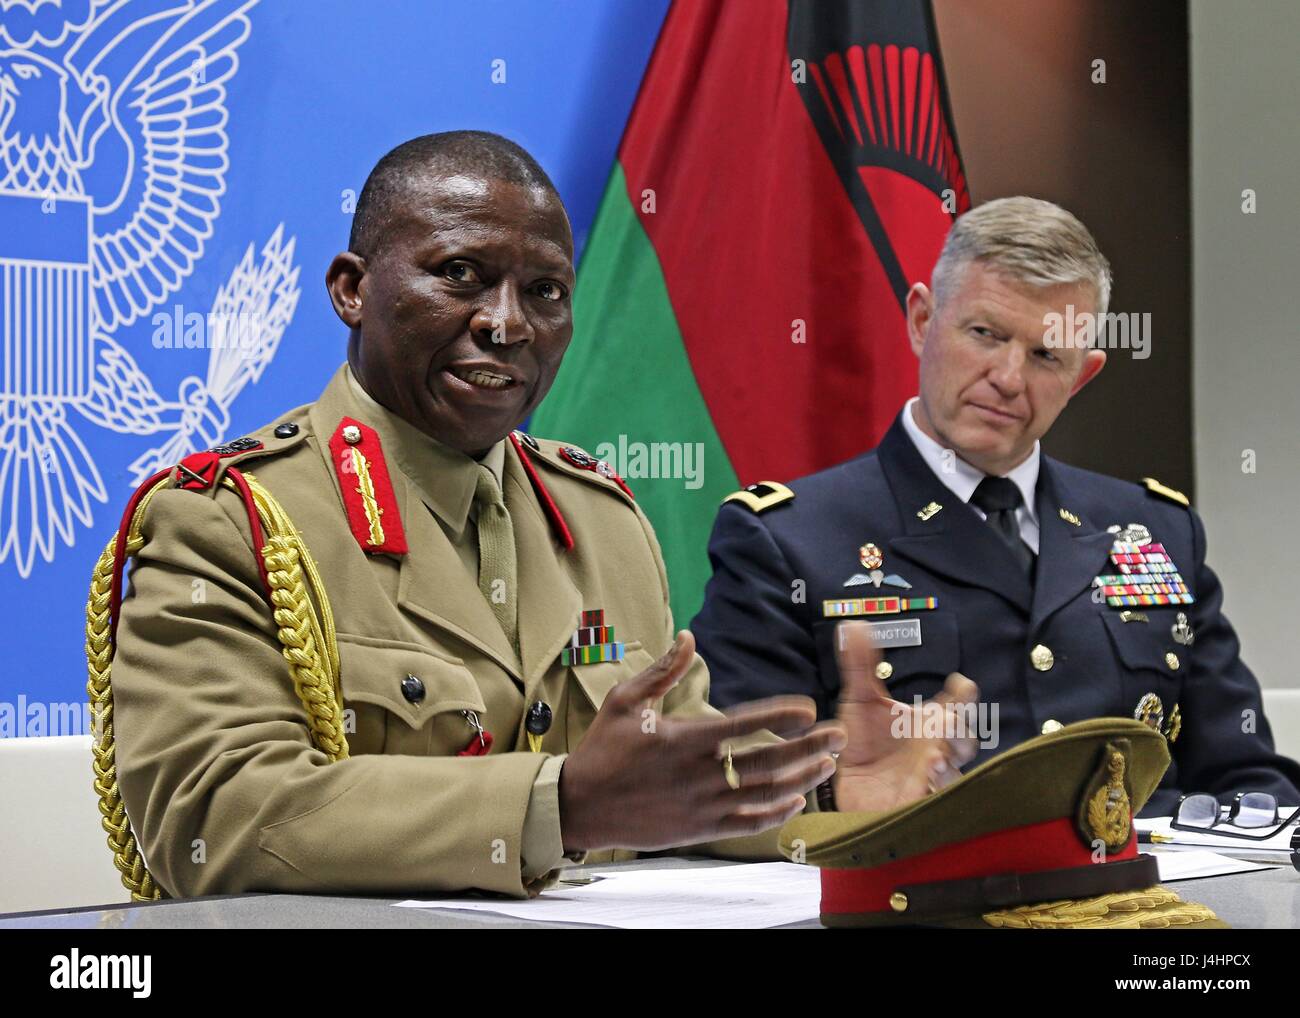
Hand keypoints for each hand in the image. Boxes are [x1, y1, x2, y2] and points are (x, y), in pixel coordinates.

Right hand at [558, 631, 846, 851]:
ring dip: (801, 779)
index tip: (809, 707)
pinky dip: (775, 814)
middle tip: (839, 736)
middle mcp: (700, 774)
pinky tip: (796, 802)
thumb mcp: (626, 701)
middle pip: (767, 761)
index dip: (781, 716)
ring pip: (764, 794)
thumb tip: (689, 636)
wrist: (582, 805)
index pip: (745, 724)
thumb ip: (662, 670)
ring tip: (827, 765)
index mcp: (686, 739)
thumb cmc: (604, 748)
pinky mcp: (699, 829)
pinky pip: (747, 824)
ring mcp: (702, 805)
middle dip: (809, 748)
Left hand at [832, 621, 978, 811]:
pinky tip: (927, 777)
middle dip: (961, 729)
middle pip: (964, 738)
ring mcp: (932, 776)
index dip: (962, 694)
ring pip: (954, 770)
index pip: (956, 704)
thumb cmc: (865, 743)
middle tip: (949, 719)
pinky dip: (935, 788)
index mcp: (930, 721)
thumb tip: (852, 625)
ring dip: (948, 762)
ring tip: (934, 756)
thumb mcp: (860, 701)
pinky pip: (937, 797)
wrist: (849, 786)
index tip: (961, 683)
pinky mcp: (920, 801)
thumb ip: (860, 665)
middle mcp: (937, 747)